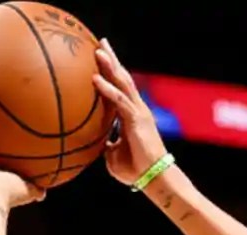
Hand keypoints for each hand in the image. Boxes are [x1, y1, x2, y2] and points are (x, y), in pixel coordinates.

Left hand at [93, 39, 168, 186]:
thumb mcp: (112, 155)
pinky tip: (95, 79)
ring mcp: (138, 112)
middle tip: (101, 43)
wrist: (153, 178)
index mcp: (131, 114)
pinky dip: (107, 90)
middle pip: (123, 78)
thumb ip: (104, 144)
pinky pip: (119, 101)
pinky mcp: (137, 120)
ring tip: (98, 50)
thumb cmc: (135, 170)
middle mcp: (136, 109)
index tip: (100, 58)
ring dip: (110, 66)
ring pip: (123, 84)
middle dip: (112, 60)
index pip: (120, 88)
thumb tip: (92, 142)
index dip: (111, 73)